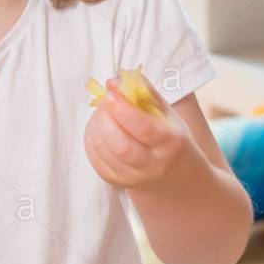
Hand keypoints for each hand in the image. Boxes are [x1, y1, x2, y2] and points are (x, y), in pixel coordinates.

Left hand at [84, 75, 193, 191]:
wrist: (172, 174)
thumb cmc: (168, 135)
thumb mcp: (166, 112)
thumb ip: (143, 92)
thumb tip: (114, 81)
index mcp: (171, 144)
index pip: (144, 129)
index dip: (123, 109)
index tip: (111, 92)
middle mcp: (153, 165)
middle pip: (121, 146)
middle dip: (105, 118)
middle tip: (105, 100)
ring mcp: (133, 177)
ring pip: (104, 152)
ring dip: (96, 125)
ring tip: (102, 111)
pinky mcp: (115, 181)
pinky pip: (94, 158)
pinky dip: (91, 137)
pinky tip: (98, 126)